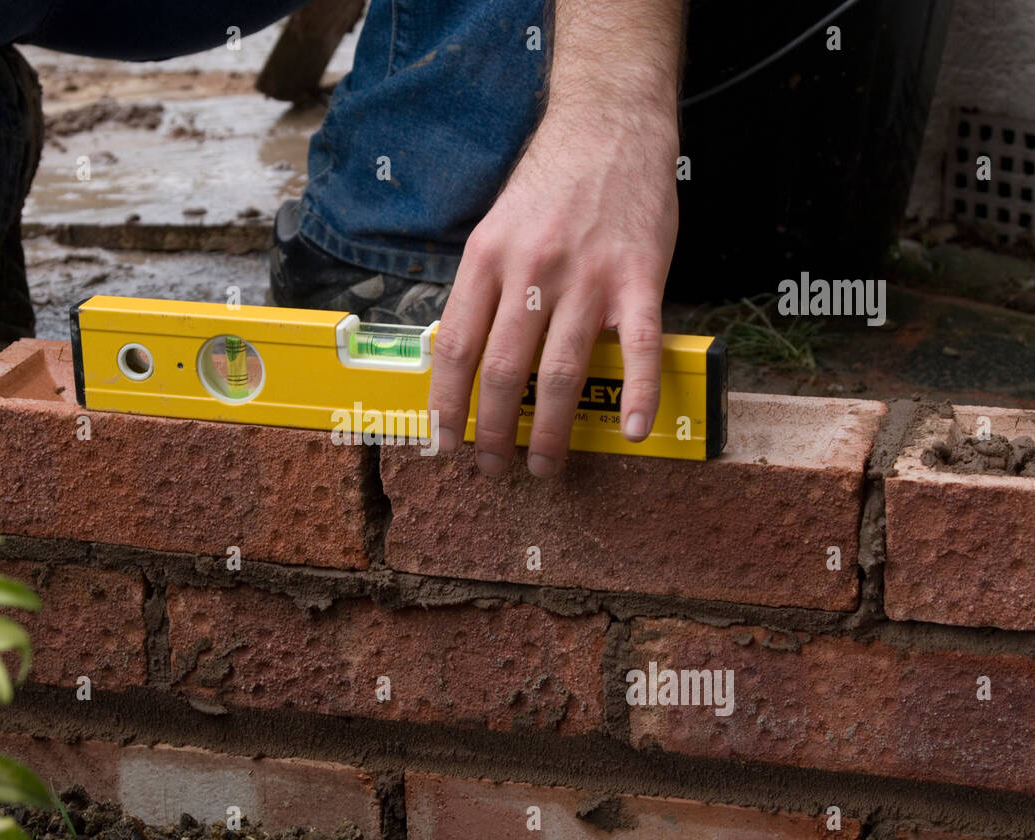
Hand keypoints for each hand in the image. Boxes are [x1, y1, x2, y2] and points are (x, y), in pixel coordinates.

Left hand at [427, 101, 679, 476]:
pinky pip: (639, 349)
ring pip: (560, 373)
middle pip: (502, 372)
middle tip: (494, 466)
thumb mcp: (494, 229)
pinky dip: (637, 394)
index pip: (455, 349)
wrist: (609, 127)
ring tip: (545, 466)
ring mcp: (587, 278)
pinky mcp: (639, 279)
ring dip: (550, 432)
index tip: (445, 441)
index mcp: (486, 261)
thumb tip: (460, 357)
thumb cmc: (549, 185)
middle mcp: (531, 272)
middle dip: (493, 432)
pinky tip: (631, 430)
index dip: (447, 405)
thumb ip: (482, 290)